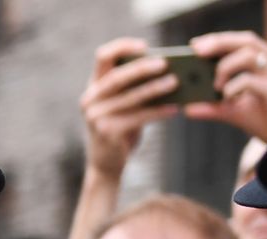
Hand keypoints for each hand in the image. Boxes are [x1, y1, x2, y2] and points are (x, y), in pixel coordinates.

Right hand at [81, 38, 180, 178]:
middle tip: (166, 63)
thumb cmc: (121, 127)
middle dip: (142, 68)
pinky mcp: (107, 132)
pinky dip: (158, 112)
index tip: (145, 46)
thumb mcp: (122, 104)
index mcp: (93, 86)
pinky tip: (175, 109)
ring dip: (155, 89)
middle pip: (117, 76)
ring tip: (176, 83)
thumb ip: (133, 87)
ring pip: (130, 97)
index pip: (102, 56)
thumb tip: (168, 70)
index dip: (123, 47)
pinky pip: (138, 117)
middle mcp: (90, 99)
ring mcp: (96, 117)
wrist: (106, 164)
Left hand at [185, 31, 266, 143]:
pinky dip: (233, 87)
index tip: (197, 45)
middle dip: (219, 44)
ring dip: (225, 67)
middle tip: (196, 52)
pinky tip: (227, 98)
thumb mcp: (238, 113)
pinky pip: (251, 80)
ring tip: (215, 86)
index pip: (247, 41)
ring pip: (250, 56)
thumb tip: (187, 108)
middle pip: (248, 42)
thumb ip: (215, 108)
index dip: (222, 40)